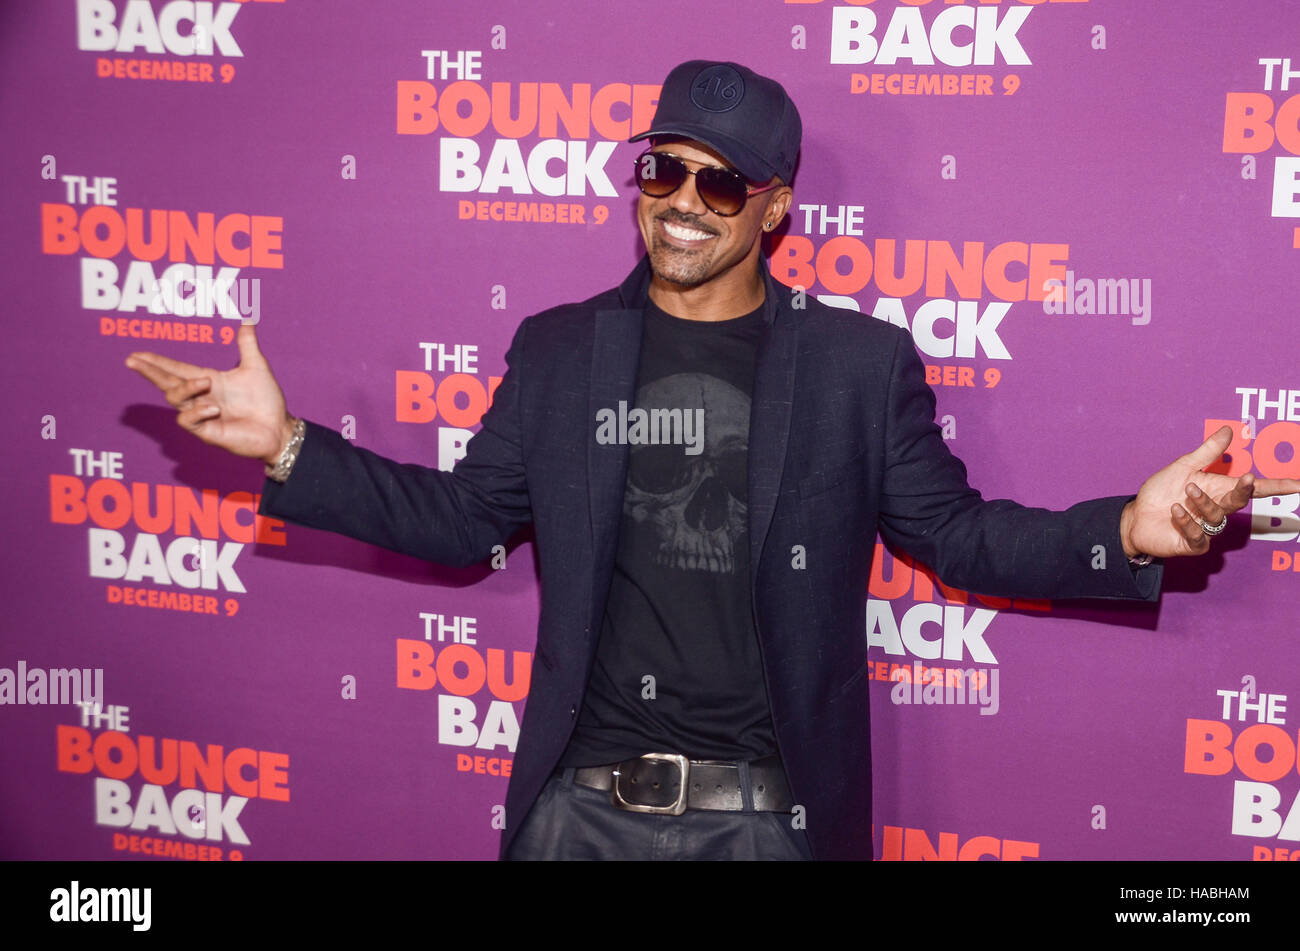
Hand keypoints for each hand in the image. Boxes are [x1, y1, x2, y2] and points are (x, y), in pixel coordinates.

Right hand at [125, 324, 294, 464]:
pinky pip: (188, 421)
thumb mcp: (256, 367)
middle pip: (166, 383)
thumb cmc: (267, 401)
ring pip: (175, 399)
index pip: (176, 369)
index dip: (156, 362)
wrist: (280, 429)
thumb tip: (248, 320)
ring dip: (186, 388)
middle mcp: (201, 397)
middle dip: (150, 371)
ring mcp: (202, 415)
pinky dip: (197, 412)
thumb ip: (247, 345)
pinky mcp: (207, 432)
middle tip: (133, 360)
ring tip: (205, 382)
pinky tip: (214, 408)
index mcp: (209, 380)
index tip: (136, 354)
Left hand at [1120, 425, 1299, 559]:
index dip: (1278, 486)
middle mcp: (1217, 509)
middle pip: (1239, 502)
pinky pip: (1199, 536)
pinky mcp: (1192, 544)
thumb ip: (1207, 452)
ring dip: (1203, 502)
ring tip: (1186, 489)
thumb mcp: (1183, 467)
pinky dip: (1188, 522)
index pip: (1253, 489)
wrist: (1135, 516)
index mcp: (1219, 490)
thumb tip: (1228, 429)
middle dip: (1244, 491)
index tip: (1299, 484)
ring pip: (1217, 517)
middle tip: (1244, 479)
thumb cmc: (1161, 492)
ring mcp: (1206, 529)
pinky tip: (1175, 511)